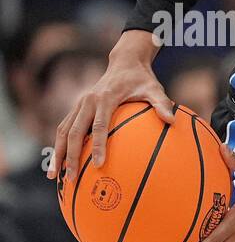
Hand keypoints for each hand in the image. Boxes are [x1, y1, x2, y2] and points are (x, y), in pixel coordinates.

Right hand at [49, 29, 171, 179]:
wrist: (124, 63)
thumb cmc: (142, 80)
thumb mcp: (155, 89)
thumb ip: (162, 104)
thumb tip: (172, 121)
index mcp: (105, 98)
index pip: (99, 126)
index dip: (97, 145)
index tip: (98, 164)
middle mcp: (87, 102)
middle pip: (73, 132)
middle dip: (70, 156)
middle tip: (72, 178)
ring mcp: (79, 105)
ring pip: (63, 131)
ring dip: (58, 153)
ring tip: (55, 176)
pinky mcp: (77, 108)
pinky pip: (64, 128)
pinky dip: (59, 146)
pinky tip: (60, 164)